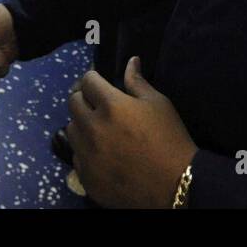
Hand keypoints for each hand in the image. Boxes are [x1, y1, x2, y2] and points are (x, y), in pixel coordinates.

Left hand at [66, 58, 197, 207]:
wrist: (175, 185)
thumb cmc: (170, 139)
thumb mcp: (158, 104)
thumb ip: (137, 82)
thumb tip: (131, 61)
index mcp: (111, 106)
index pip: (87, 81)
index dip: (93, 79)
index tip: (99, 83)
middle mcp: (93, 128)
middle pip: (73, 102)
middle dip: (84, 98)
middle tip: (98, 103)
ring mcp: (87, 154)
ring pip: (71, 129)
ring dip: (82, 124)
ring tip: (99, 128)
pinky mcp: (86, 176)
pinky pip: (77, 156)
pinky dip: (85, 150)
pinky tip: (102, 152)